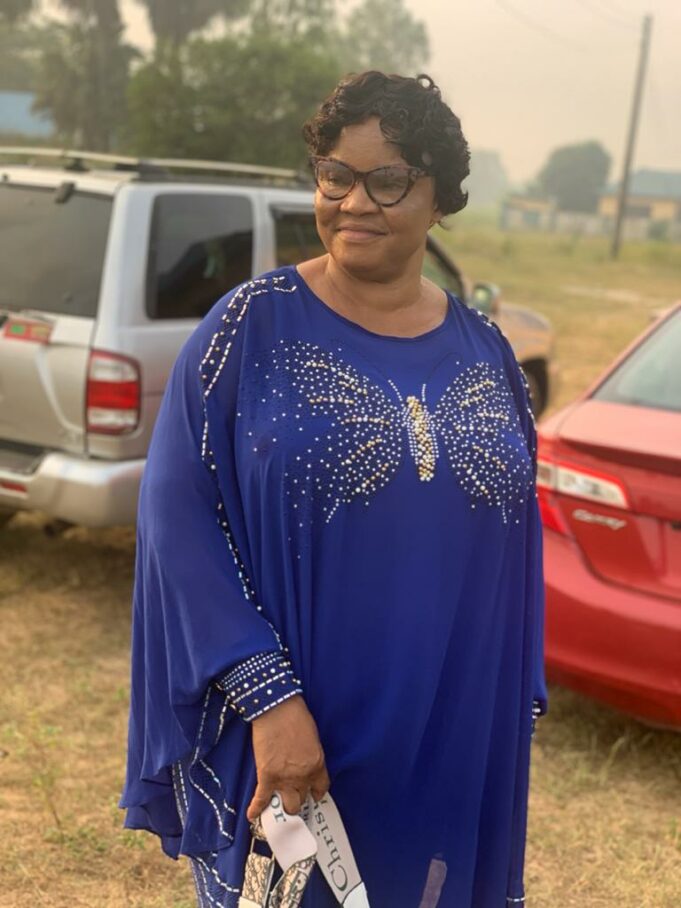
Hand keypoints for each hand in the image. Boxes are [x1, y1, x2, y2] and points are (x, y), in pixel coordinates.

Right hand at [246, 695, 329, 821]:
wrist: (277, 709)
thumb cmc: (296, 716)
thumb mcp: (312, 738)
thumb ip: (310, 756)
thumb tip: (303, 765)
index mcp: (317, 765)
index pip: (321, 788)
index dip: (315, 793)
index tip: (311, 795)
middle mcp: (303, 776)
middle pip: (302, 799)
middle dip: (298, 799)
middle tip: (292, 799)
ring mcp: (284, 779)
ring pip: (287, 806)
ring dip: (282, 807)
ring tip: (277, 808)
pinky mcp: (266, 776)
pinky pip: (261, 799)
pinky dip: (256, 809)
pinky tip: (252, 816)